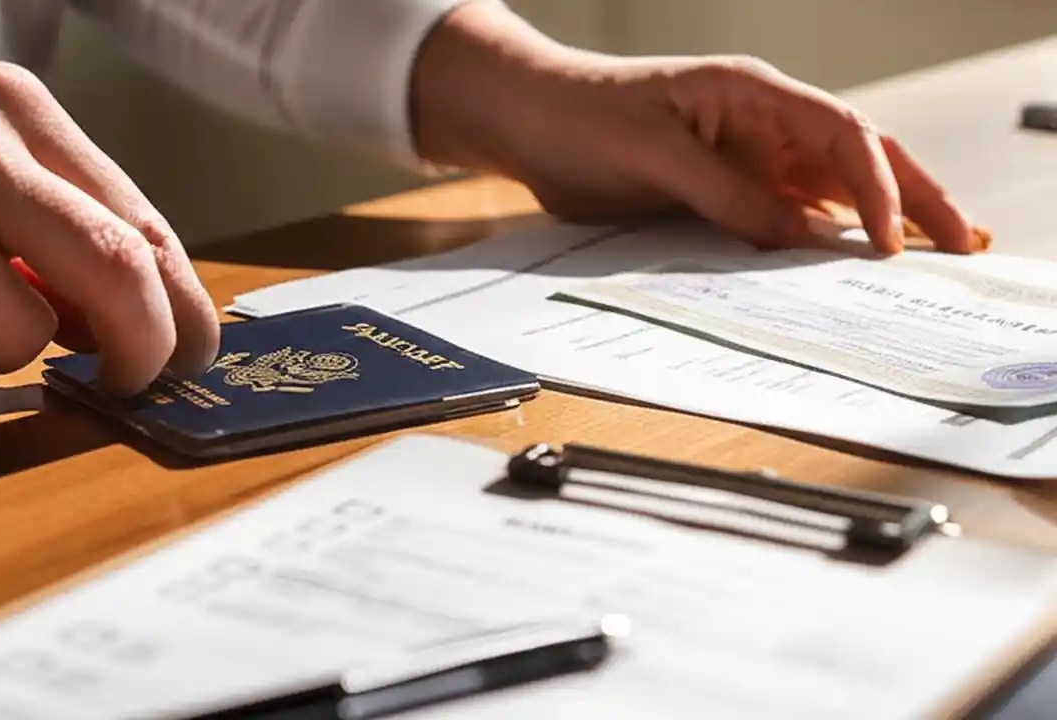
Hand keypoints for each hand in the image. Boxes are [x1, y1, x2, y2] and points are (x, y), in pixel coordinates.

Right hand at [0, 29, 218, 406]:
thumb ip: (51, 208)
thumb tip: (121, 322)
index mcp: (16, 109)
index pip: (142, 222)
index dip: (185, 306)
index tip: (192, 351)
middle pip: (119, 274)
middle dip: (146, 347)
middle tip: (133, 378)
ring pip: (24, 343)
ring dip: (0, 348)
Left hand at [412, 4, 979, 254]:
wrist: (531, 121)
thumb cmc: (582, 115)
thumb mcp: (651, 154)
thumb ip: (724, 193)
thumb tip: (797, 237)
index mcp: (752, 94)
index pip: (841, 134)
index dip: (878, 187)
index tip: (891, 241)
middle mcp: (762, 125)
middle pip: (859, 159)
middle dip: (915, 199)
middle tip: (962, 243)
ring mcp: (749, 159)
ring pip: (831, 192)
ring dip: (879, 222)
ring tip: (931, 260)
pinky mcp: (727, 192)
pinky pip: (787, 219)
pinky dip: (822, 243)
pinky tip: (849, 269)